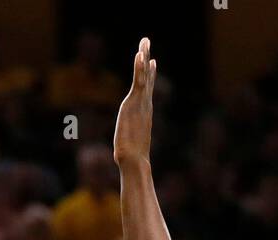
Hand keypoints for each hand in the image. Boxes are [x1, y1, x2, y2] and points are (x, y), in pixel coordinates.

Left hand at [113, 38, 154, 166]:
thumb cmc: (131, 159)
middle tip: (147, 42)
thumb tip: (125, 155)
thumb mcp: (130, 145)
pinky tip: (139, 55)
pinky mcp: (134, 104)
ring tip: (145, 41)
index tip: (153, 62)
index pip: (147, 90)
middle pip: (148, 78)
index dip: (150, 75)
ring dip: (144, 56)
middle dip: (147, 59)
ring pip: (144, 75)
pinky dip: (139, 68)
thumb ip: (129, 142)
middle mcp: (144, 105)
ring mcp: (141, 103)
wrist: (133, 161)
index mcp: (143, 113)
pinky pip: (138, 81)